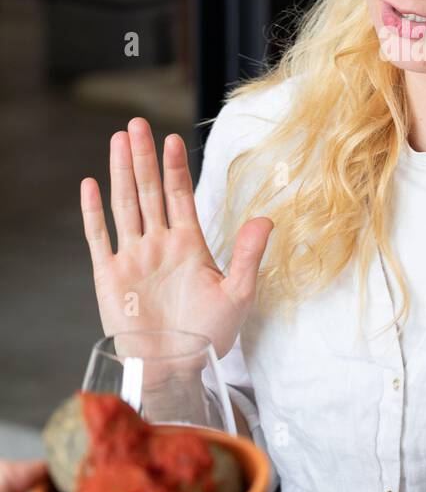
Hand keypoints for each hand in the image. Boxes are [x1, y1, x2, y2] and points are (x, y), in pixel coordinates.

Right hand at [80, 119, 272, 359]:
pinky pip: (100, 237)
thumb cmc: (209, 335)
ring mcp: (134, 257)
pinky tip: (91, 183)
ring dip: (121, 172)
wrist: (177, 368)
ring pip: (125, 205)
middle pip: (148, 191)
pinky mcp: (111, 276)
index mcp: (188, 244)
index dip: (175, 168)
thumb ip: (249, 254)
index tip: (173, 139)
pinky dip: (94, 211)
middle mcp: (159, 244)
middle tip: (137, 123)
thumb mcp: (238, 293)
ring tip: (118, 140)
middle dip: (144, 158)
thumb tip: (267, 218)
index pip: (179, 196)